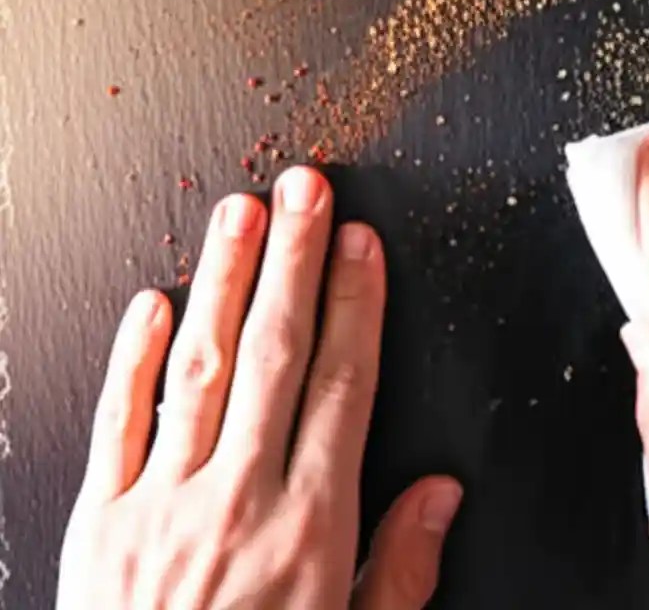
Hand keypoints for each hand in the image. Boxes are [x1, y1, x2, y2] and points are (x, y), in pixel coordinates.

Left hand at [59, 167, 461, 609]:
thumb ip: (400, 566)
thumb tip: (439, 493)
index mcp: (311, 527)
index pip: (342, 387)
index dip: (356, 306)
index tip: (360, 247)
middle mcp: (239, 501)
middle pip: (274, 355)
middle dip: (294, 262)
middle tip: (305, 190)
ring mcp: (163, 505)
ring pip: (198, 368)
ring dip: (223, 281)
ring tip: (239, 214)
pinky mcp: (101, 523)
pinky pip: (118, 423)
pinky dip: (132, 358)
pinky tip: (151, 301)